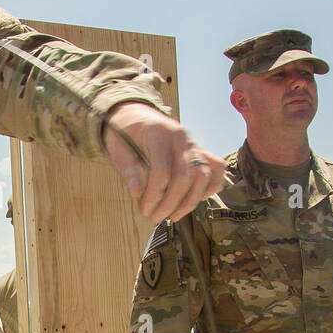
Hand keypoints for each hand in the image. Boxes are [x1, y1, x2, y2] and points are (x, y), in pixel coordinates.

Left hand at [103, 102, 224, 222]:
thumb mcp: (116, 148)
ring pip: (203, 176)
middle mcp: (181, 137)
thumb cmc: (124, 134)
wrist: (137, 114)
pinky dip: (210, 186)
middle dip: (171, 203)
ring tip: (174, 216)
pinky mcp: (200, 150)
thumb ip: (126, 169)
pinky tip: (195, 199)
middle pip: (184, 177)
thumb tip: (136, 193)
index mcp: (159, 134)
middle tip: (156, 218)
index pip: (162, 171)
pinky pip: (216, 168)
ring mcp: (193, 143)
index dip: (153, 196)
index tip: (144, 210)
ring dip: (190, 201)